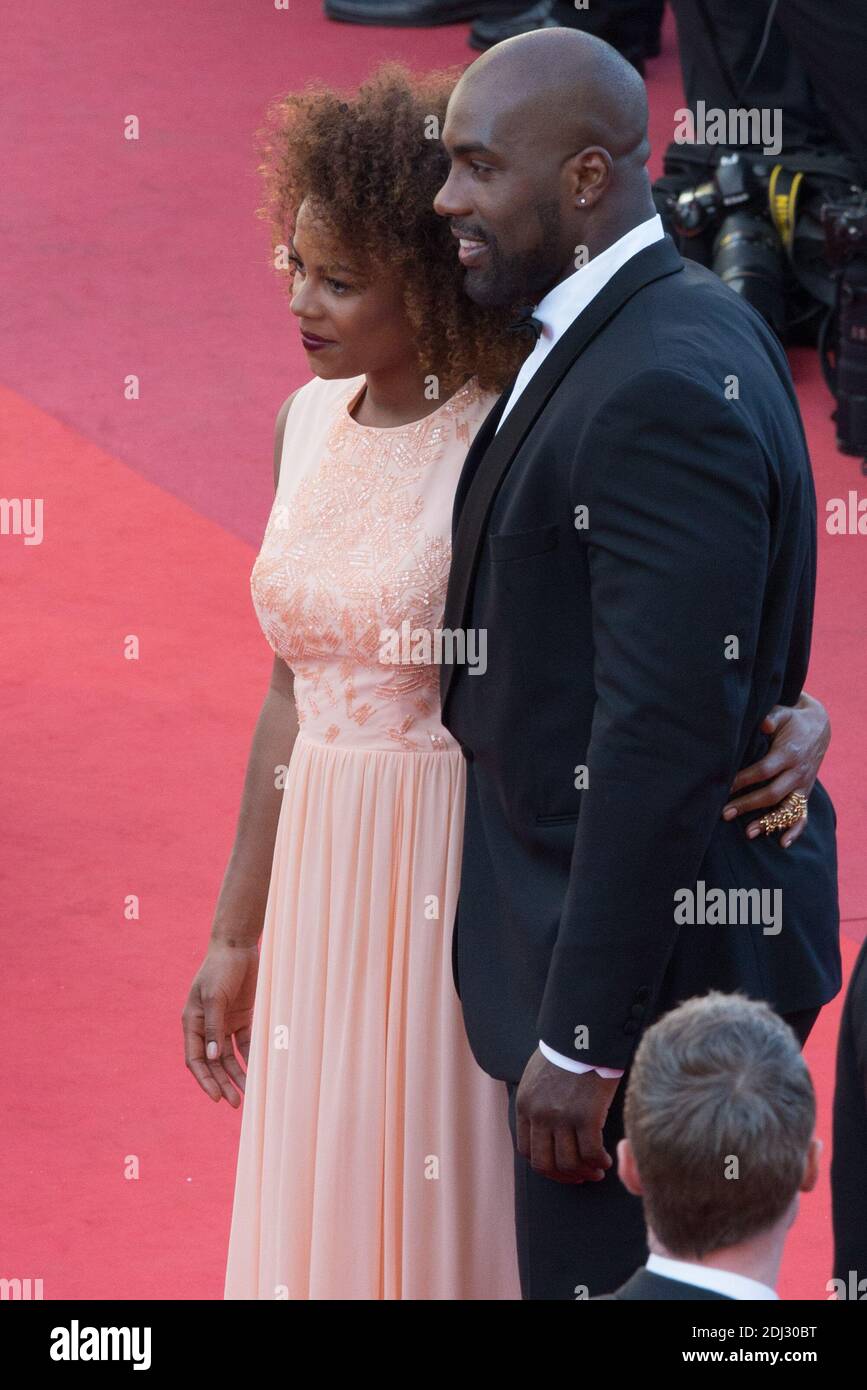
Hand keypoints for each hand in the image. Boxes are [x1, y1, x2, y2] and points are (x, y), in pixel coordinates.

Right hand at [182, 942, 258, 1104]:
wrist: (238, 945)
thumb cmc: (220, 968)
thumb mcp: (214, 996)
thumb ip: (214, 1026)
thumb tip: (212, 1057)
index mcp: (193, 1022)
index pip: (195, 1059)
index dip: (205, 1079)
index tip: (216, 1097)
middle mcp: (207, 1027)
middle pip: (214, 1063)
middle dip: (223, 1083)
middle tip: (235, 1103)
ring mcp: (225, 1023)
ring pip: (230, 1057)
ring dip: (238, 1074)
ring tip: (249, 1093)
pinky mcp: (242, 1018)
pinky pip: (245, 1043)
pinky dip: (250, 1057)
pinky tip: (259, 1071)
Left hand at [515, 1048, 619, 1183]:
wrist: (584, 1036)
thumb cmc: (565, 1053)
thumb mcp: (536, 1077)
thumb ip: (536, 1103)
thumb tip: (546, 1129)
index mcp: (524, 1105)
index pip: (526, 1150)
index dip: (545, 1166)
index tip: (560, 1169)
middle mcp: (539, 1115)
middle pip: (545, 1163)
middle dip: (564, 1176)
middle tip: (580, 1176)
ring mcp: (562, 1118)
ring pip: (569, 1163)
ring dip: (584, 1172)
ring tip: (597, 1169)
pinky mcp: (586, 1117)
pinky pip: (591, 1154)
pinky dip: (599, 1162)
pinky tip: (606, 1160)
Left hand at [721, 690, 829, 847]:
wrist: (818, 727)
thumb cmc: (791, 721)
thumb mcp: (783, 714)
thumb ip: (772, 718)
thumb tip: (764, 724)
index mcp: (789, 753)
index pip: (764, 770)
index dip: (744, 780)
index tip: (724, 788)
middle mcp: (797, 772)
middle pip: (772, 793)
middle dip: (748, 805)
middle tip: (725, 814)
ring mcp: (802, 786)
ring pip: (786, 809)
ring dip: (768, 822)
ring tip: (748, 833)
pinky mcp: (805, 794)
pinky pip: (802, 816)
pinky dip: (795, 831)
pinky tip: (783, 844)